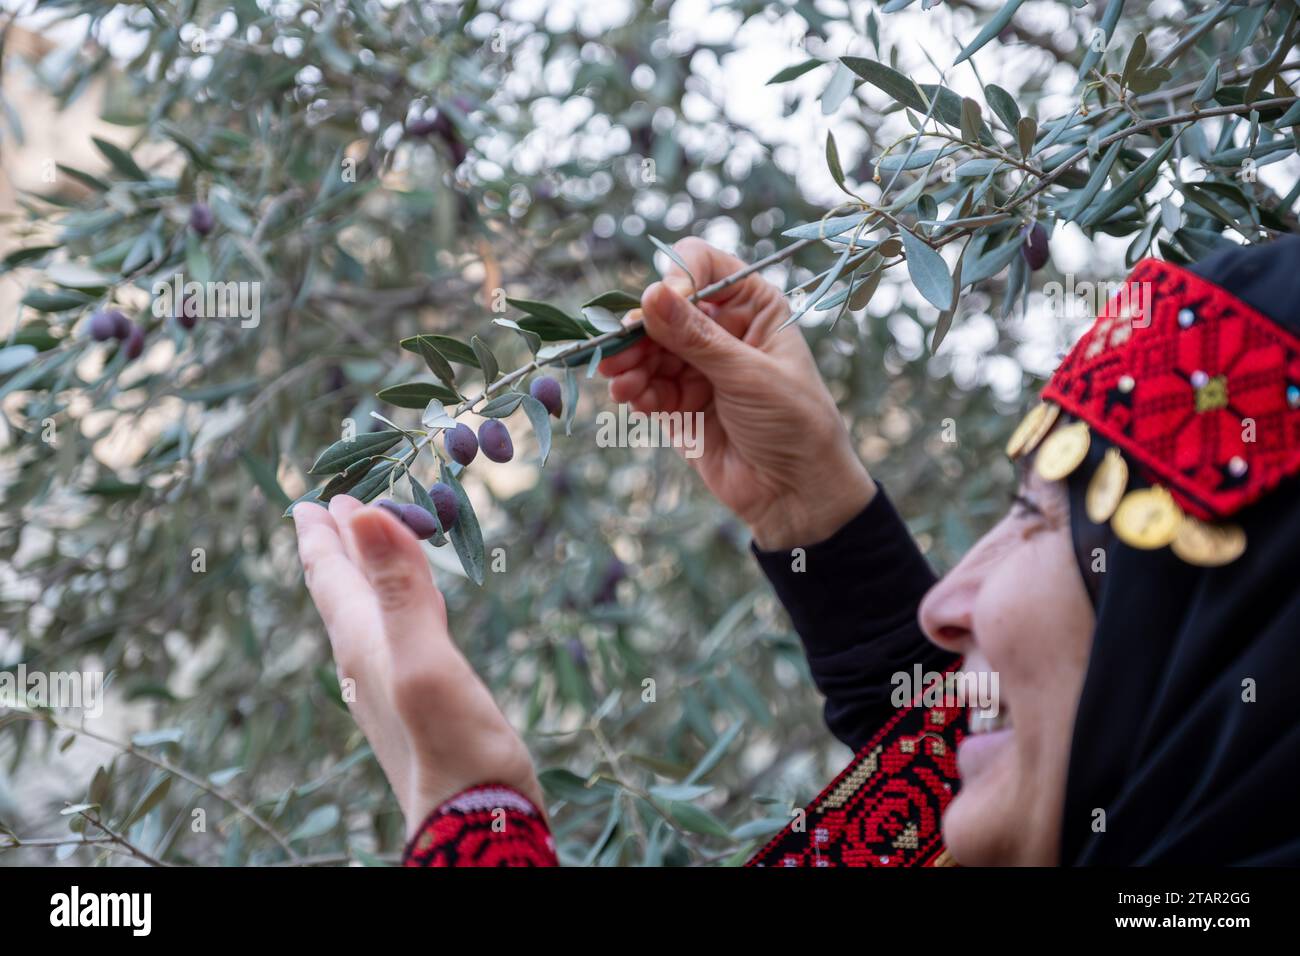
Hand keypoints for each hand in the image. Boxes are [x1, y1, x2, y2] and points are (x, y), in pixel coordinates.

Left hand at [292, 495, 541, 838]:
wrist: (474, 822)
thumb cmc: (451, 745)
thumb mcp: (424, 659)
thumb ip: (396, 588)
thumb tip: (363, 513)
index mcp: (362, 643)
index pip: (331, 577)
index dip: (322, 536)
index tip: (310, 500)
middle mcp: (366, 661)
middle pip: (343, 592)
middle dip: (338, 548)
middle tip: (333, 509)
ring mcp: (390, 683)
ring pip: (368, 613)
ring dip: (364, 574)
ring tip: (365, 548)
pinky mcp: (420, 700)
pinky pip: (398, 634)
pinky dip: (397, 605)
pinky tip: (411, 612)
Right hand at [599, 238, 874, 550]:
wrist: (797, 494)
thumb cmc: (795, 423)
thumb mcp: (748, 374)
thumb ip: (696, 337)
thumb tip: (650, 293)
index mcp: (752, 307)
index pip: (705, 266)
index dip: (678, 276)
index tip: (659, 302)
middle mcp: (722, 330)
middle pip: (665, 310)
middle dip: (639, 329)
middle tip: (616, 351)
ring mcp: (699, 367)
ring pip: (649, 349)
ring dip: (629, 362)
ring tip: (618, 381)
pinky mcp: (680, 404)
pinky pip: (646, 385)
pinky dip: (633, 389)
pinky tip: (628, 397)